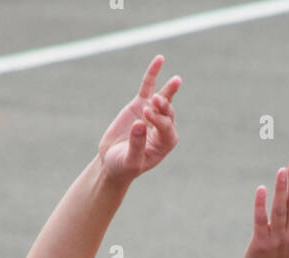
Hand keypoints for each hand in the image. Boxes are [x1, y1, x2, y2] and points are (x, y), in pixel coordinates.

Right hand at [98, 55, 180, 182]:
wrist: (112, 162)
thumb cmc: (124, 166)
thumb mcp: (130, 160)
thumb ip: (137, 144)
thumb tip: (139, 124)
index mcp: (165, 143)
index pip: (167, 127)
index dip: (159, 119)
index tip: (145, 116)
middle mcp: (162, 127)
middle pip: (167, 112)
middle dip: (162, 106)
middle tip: (154, 102)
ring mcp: (151, 114)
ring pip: (162, 99)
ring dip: (168, 91)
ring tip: (176, 81)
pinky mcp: (140, 105)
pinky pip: (148, 87)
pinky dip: (153, 73)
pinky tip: (160, 59)